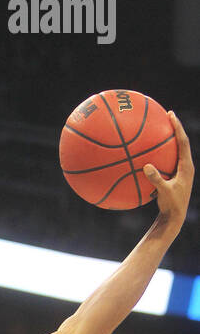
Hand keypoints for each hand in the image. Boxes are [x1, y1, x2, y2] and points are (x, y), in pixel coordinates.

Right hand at [144, 112, 193, 226]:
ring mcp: (181, 171)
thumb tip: (146, 165)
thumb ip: (156, 179)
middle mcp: (186, 166)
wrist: (175, 218)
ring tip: (159, 130)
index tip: (171, 115)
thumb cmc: (171, 206)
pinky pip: (167, 161)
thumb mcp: (164, 192)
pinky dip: (160, 155)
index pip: (183, 142)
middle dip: (174, 129)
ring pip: (175, 151)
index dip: (177, 128)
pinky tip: (148, 154)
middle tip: (167, 116)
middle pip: (181, 142)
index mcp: (187, 166)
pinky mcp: (175, 177)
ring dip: (168, 140)